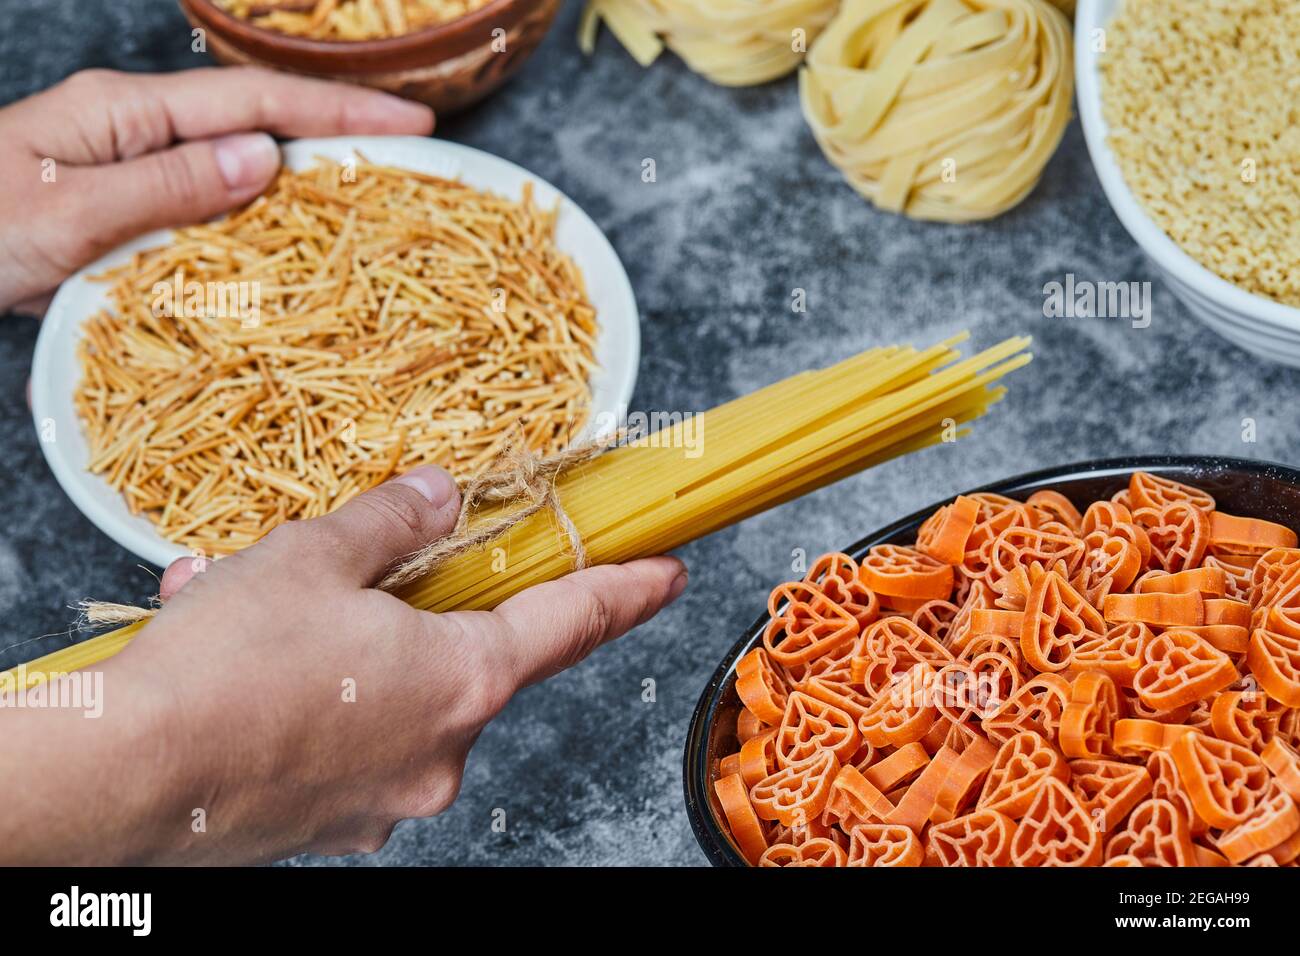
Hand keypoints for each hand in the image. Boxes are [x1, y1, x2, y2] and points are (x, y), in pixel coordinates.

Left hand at [0, 66, 434, 314]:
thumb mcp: (65, 211)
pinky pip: (213, 208)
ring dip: (308, 179)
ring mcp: (133, 171)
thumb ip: (166, 187)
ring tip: (374, 202)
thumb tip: (262, 160)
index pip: (254, 106)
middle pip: (258, 124)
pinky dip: (263, 221)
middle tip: (414, 156)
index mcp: (125, 114)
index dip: (338, 115)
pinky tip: (292, 246)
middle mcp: (136, 132)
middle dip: (339, 135)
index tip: (411, 124)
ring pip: (240, 167)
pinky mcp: (128, 212)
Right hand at [0, 466, 685, 863]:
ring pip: (391, 699)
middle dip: (415, 614)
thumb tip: (440, 494)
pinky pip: (344, 744)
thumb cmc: (226, 666)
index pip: (572, 623)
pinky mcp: (333, 825)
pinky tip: (241, 670)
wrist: (122, 779)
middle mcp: (442, 750)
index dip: (626, 592)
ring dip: (341, 652)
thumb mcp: (313, 558)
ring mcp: (388, 798)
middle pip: (464, 660)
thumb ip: (392, 521)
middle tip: (348, 580)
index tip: (670, 575)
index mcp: (462, 679)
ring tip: (250, 613)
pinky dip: (308, 700)